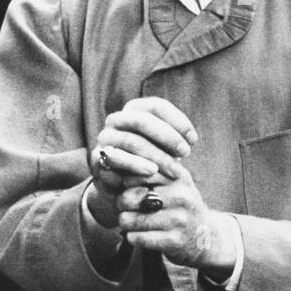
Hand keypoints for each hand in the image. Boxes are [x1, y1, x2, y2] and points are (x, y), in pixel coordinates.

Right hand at [89, 97, 198, 227]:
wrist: (121, 185)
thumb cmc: (149, 160)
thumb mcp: (163, 146)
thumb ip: (173, 138)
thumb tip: (189, 138)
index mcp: (133, 110)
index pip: (155, 106)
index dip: (177, 120)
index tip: (193, 140)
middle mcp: (116, 120)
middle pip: (141, 120)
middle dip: (167, 136)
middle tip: (185, 153)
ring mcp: (105, 138)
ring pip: (131, 140)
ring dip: (156, 155)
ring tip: (175, 170)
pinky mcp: (97, 157)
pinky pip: (117, 158)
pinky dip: (136, 165)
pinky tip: (152, 172)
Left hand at [116, 161, 235, 278]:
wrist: (205, 237)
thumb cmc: (176, 205)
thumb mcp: (167, 183)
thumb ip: (140, 174)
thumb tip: (102, 170)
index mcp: (178, 176)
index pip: (136, 172)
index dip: (123, 181)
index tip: (126, 186)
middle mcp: (181, 196)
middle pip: (128, 197)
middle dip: (121, 203)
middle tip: (127, 207)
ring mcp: (180, 220)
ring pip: (129, 220)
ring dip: (125, 222)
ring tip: (132, 221)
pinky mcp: (175, 241)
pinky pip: (136, 238)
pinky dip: (132, 237)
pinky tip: (138, 234)